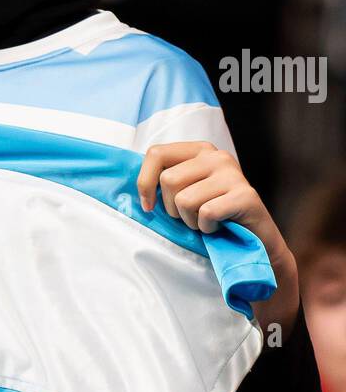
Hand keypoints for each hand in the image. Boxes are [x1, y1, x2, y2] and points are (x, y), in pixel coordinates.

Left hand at [136, 141, 297, 335]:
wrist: (255, 241)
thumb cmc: (213, 218)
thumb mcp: (187, 193)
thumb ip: (166, 183)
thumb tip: (136, 189)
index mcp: (199, 150)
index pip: (156, 153)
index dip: (145, 183)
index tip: (149, 207)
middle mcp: (217, 156)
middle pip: (168, 181)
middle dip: (172, 208)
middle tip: (190, 217)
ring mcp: (233, 174)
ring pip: (184, 200)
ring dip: (190, 221)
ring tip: (205, 222)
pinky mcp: (245, 195)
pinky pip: (205, 214)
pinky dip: (206, 229)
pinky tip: (218, 228)